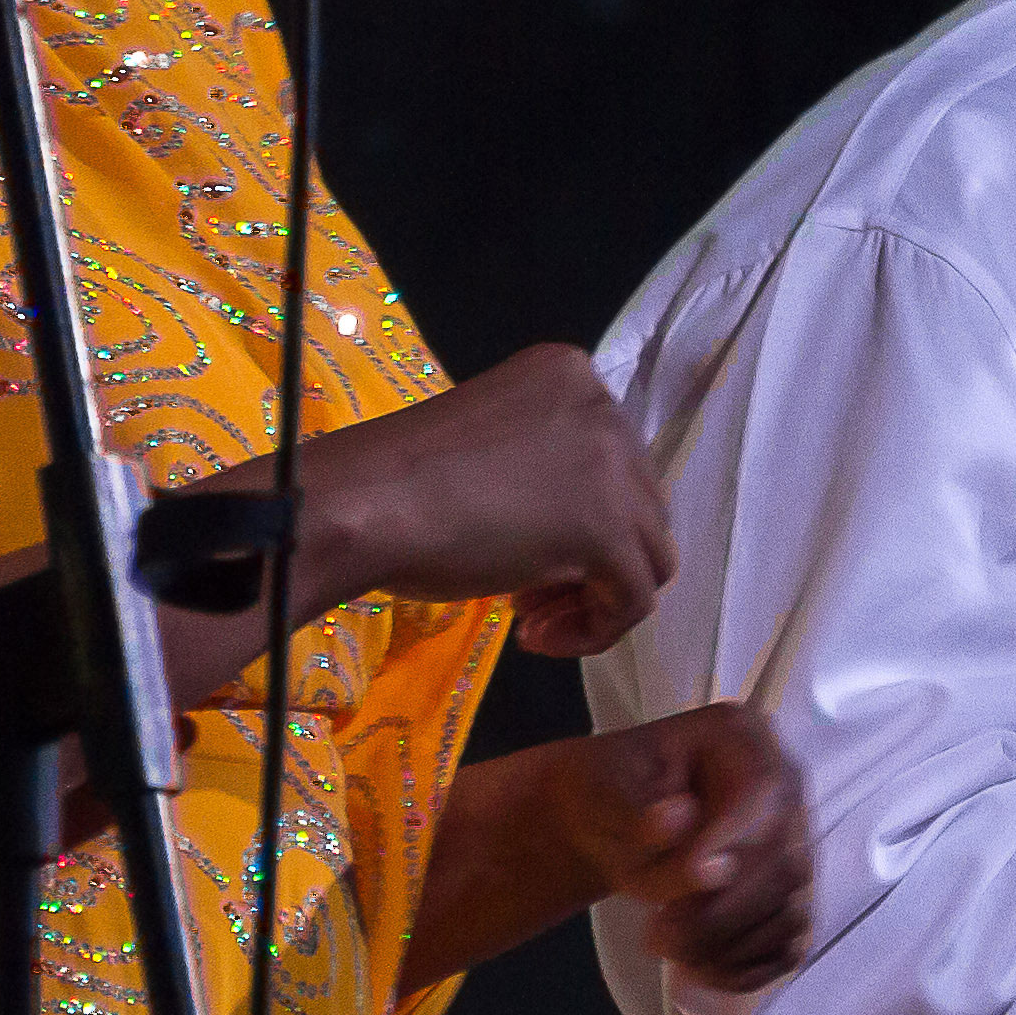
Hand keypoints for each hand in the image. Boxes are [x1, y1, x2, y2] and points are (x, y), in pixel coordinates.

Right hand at [295, 347, 675, 655]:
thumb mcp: (491, 454)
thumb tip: (580, 537)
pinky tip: (536, 639)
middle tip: (526, 597)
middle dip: (589, 561)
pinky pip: (634, 599)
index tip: (525, 553)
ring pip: (649, 554)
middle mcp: (605, 408)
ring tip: (532, 621)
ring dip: (594, 598)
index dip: (578, 520)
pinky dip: (595, 631)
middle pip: (640, 507)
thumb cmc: (398, 481)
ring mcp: (613, 466)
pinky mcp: (607, 528)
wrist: (365, 502)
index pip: (615, 461)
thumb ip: (544, 471)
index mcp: (570, 375)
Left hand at [555, 707, 816, 988]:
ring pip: (790, 911)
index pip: (766, 792)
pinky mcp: (788, 895)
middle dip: (721, 914)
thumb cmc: (607, 794)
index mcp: (744, 738)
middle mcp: (787, 787)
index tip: (679, 890)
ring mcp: (796, 843)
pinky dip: (746, 970)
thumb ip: (639, 813)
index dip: (731, 844)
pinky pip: (788, 945)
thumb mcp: (604, 794)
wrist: (611, 818)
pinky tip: (698, 971)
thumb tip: (683, 821)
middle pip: (786, 863)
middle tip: (659, 937)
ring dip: (728, 947)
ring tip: (669, 950)